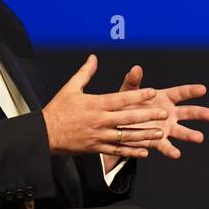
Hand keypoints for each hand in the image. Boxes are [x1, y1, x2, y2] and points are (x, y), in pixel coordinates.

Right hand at [41, 55, 167, 157]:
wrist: (45, 134)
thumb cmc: (57, 110)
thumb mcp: (70, 88)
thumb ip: (85, 73)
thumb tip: (93, 57)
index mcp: (95, 104)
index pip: (121, 99)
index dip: (138, 95)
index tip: (152, 92)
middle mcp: (99, 120)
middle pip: (128, 118)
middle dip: (147, 116)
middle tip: (164, 114)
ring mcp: (99, 136)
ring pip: (126, 136)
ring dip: (144, 135)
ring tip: (160, 134)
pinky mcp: (97, 148)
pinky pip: (118, 150)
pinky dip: (132, 152)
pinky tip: (145, 151)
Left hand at [113, 64, 208, 159]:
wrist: (118, 123)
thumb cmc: (126, 104)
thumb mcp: (128, 91)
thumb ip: (133, 81)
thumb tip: (135, 69)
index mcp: (165, 98)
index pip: (181, 93)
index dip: (192, 91)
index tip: (203, 89)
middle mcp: (169, 113)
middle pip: (188, 112)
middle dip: (200, 113)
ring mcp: (166, 128)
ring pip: (181, 131)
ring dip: (190, 134)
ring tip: (199, 137)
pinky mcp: (158, 140)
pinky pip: (165, 146)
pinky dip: (171, 150)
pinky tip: (176, 154)